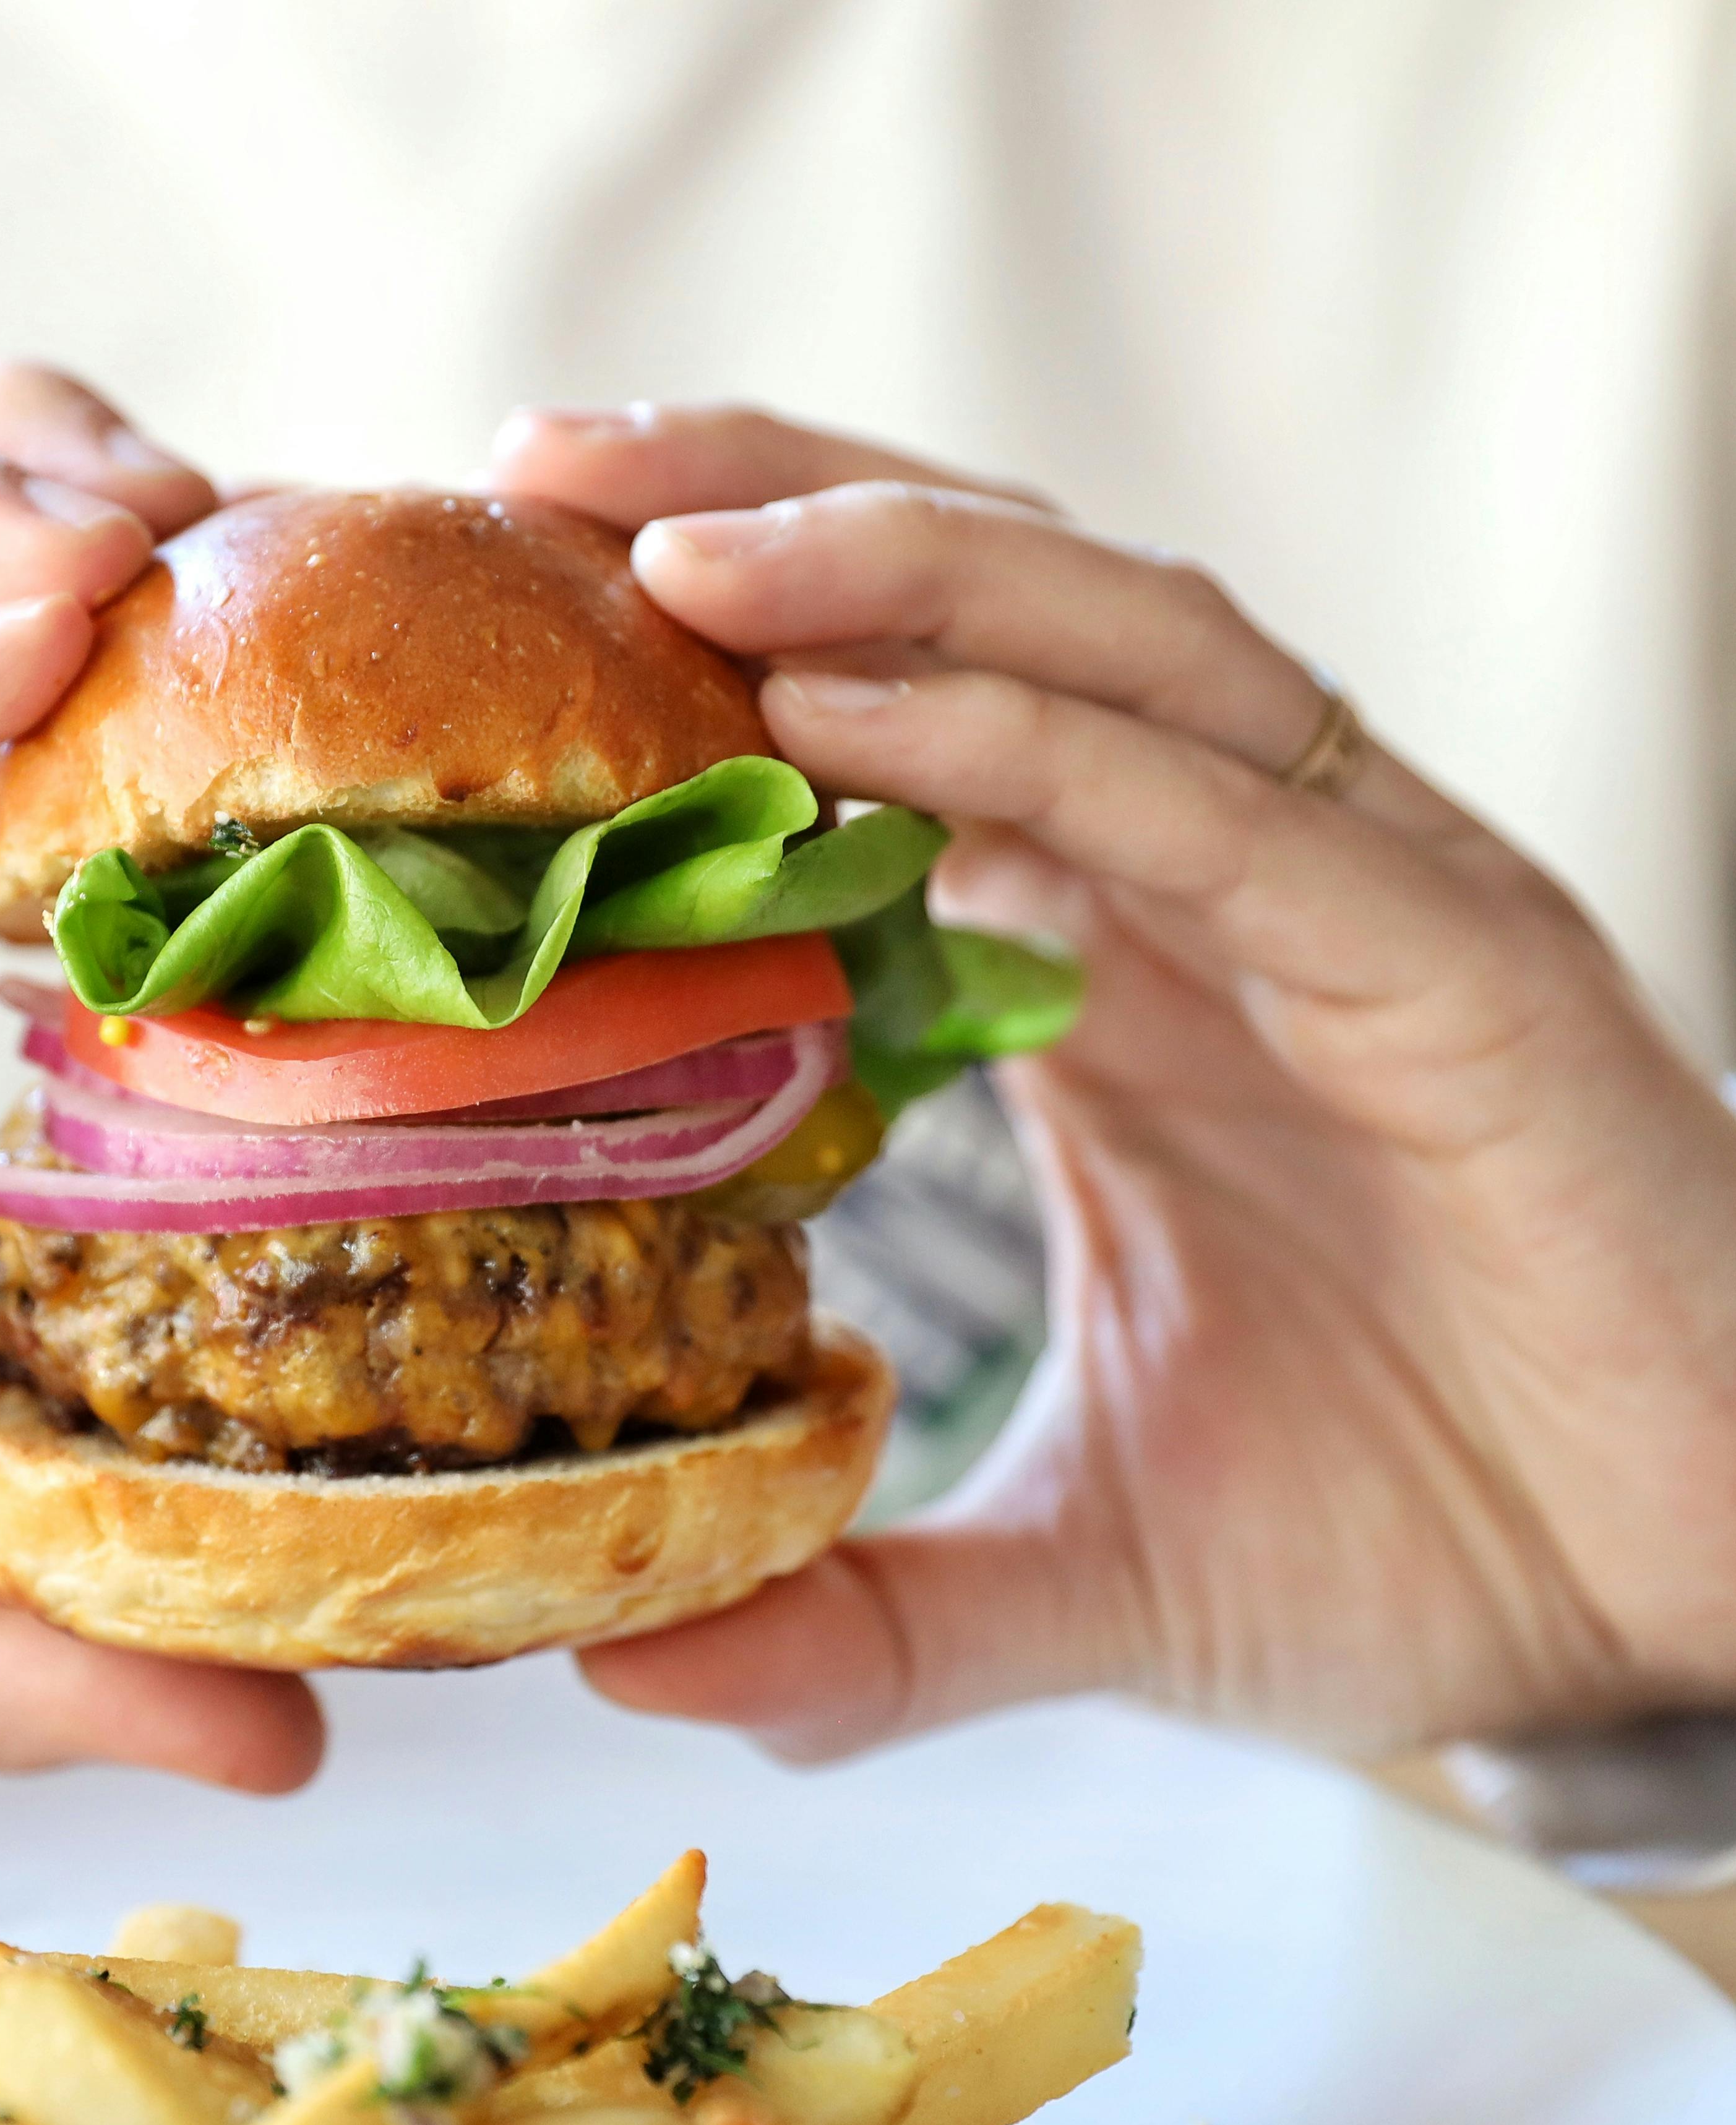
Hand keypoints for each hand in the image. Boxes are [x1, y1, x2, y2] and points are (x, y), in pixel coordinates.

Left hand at [494, 403, 1735, 1758]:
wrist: (1686, 1614)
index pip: (898, 735)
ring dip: (881, 566)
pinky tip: (848, 705)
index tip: (506, 621)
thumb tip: (631, 1659)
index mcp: (1121, 972)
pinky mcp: (1461, 966)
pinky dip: (1036, 744)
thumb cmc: (1418, 1539)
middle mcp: (1220, 892)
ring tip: (659, 534)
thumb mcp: (1086, 1571)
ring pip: (1107, 646)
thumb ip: (870, 1613)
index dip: (710, 657)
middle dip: (757, 511)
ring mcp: (1350, 903)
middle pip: (976, 617)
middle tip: (530, 465)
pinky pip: (1223, 810)